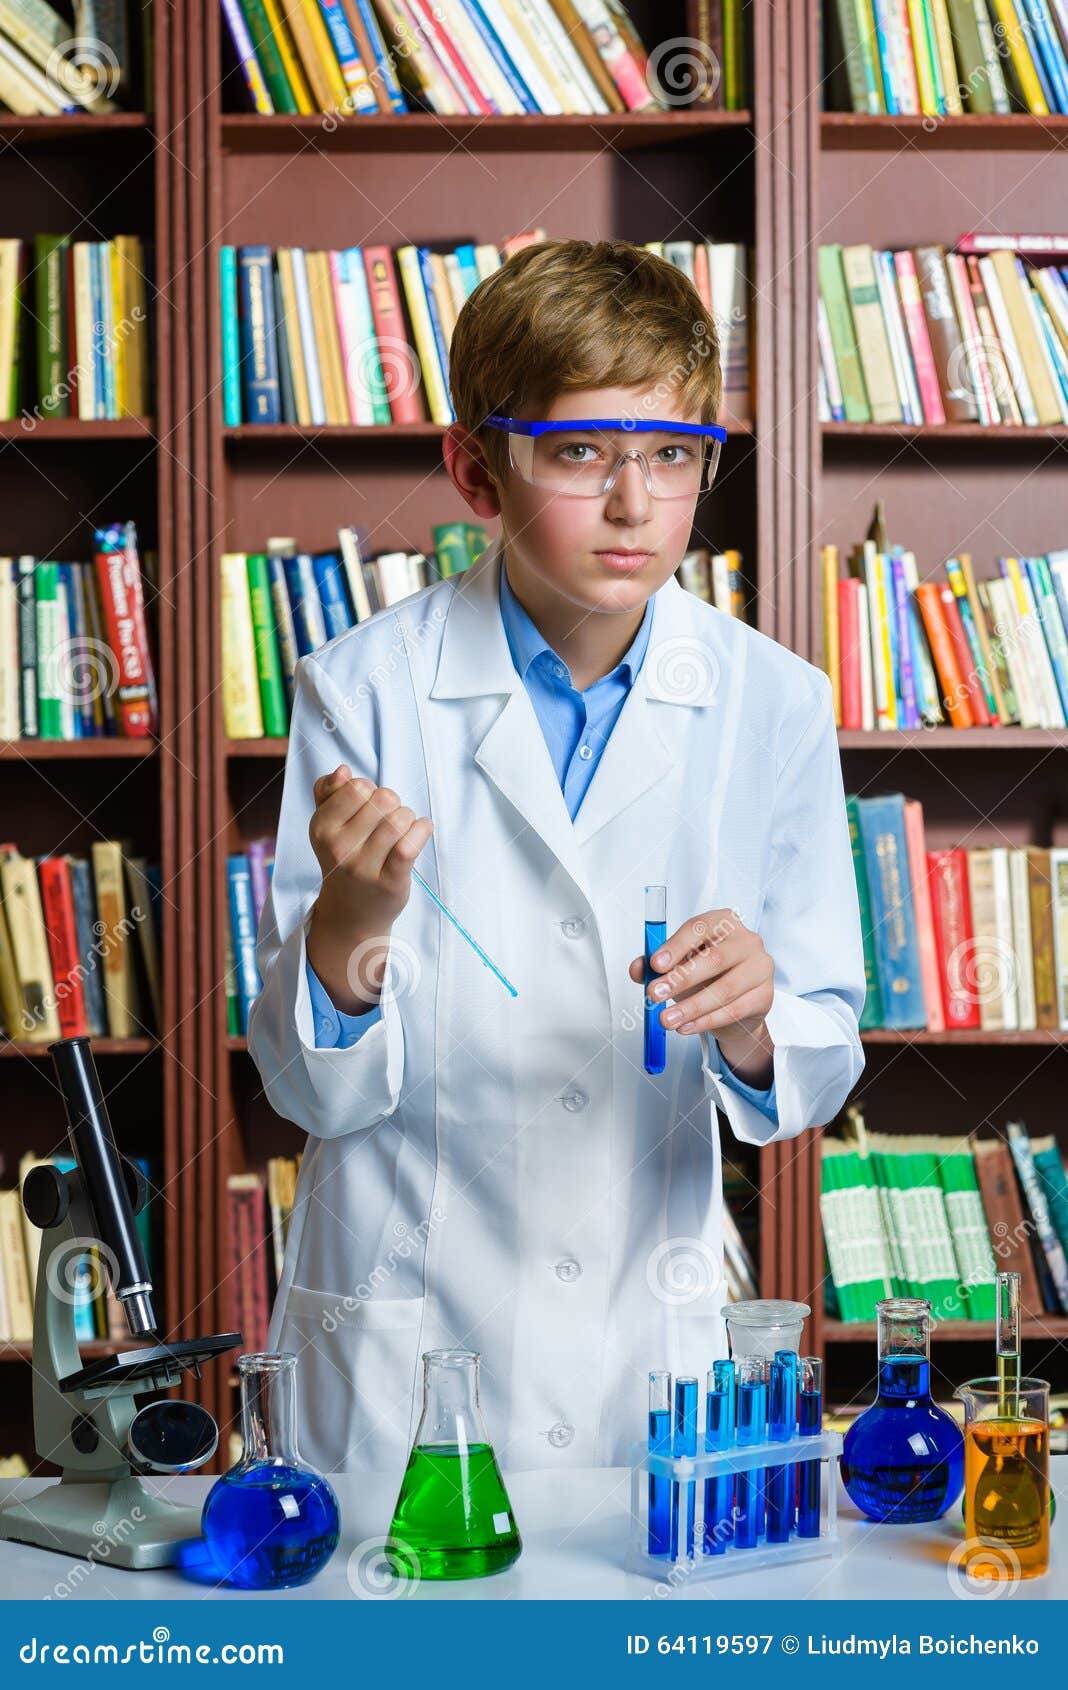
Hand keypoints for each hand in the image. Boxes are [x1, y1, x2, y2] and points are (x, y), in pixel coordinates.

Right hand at [306, 765, 432, 1014]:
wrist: (351, 913)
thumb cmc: (345, 859)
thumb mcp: (327, 826)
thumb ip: (328, 792)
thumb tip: (343, 771)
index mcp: (321, 828)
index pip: (357, 786)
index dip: (370, 791)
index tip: (369, 808)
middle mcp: (338, 848)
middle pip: (383, 798)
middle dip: (392, 804)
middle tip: (387, 822)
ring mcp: (363, 867)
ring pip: (400, 818)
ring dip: (409, 818)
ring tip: (404, 830)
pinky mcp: (390, 882)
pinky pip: (410, 844)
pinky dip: (422, 830)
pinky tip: (421, 831)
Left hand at [628, 908, 774, 1085]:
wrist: (736, 1000)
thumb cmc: (707, 973)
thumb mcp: (679, 964)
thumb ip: (655, 964)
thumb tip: (638, 969)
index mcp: (723, 922)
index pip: (699, 928)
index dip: (676, 946)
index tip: (655, 964)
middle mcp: (747, 940)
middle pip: (715, 959)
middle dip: (680, 979)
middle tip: (654, 995)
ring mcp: (761, 967)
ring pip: (724, 990)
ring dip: (691, 1007)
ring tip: (666, 1019)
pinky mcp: (765, 996)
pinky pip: (733, 1011)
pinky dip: (706, 1021)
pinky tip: (686, 1026)